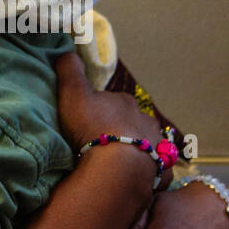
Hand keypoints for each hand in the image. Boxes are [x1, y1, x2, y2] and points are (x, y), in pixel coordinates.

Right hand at [54, 51, 169, 191]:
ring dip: (133, 149)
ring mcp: (156, 145)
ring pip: (144, 144)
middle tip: (100, 142)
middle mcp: (145, 120)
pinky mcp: (161, 170)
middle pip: (131, 122)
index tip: (86, 120)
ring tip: (115, 162)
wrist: (118, 166)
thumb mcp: (73, 93)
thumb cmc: (93, 127)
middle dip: (119, 129)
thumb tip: (67, 51)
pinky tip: (131, 177)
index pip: (112, 102)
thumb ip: (70, 71)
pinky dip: (144, 170)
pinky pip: (152, 168)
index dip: (99, 110)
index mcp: (125, 101)